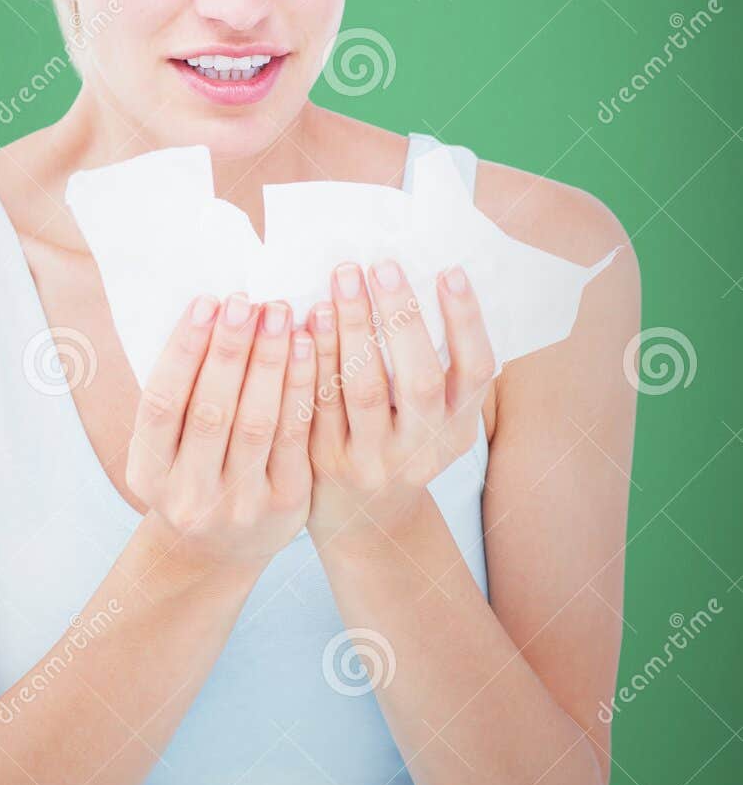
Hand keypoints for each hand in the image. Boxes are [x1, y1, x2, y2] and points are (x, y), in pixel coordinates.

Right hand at [126, 291, 316, 570]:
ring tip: (279, 312)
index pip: (161, 403)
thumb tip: (208, 312)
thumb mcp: (164, 448)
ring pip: (256, 422)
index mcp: (147, 474)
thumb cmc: (190, 474)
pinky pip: (294, 436)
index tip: (206, 302)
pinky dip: (300, 387)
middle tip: (247, 300)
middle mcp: (189, 495)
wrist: (217, 551)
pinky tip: (307, 346)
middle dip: (230, 349)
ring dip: (269, 361)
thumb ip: (178, 394)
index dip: (183, 351)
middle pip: (211, 410)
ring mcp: (239, 505)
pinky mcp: (285, 504)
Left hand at [304, 258, 495, 554]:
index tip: (451, 271)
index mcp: (458, 428)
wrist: (361, 519)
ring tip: (344, 278)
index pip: (475, 372)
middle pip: (418, 380)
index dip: (466, 322)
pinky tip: (308, 318)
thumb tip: (420, 278)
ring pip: (364, 389)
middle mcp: (423, 449)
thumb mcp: (434, 417)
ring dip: (354, 328)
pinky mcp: (327, 462)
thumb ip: (435, 365)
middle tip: (384, 265)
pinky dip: (316, 357)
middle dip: (403, 318)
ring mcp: (374, 460)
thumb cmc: (399, 442)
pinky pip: (321, 402)